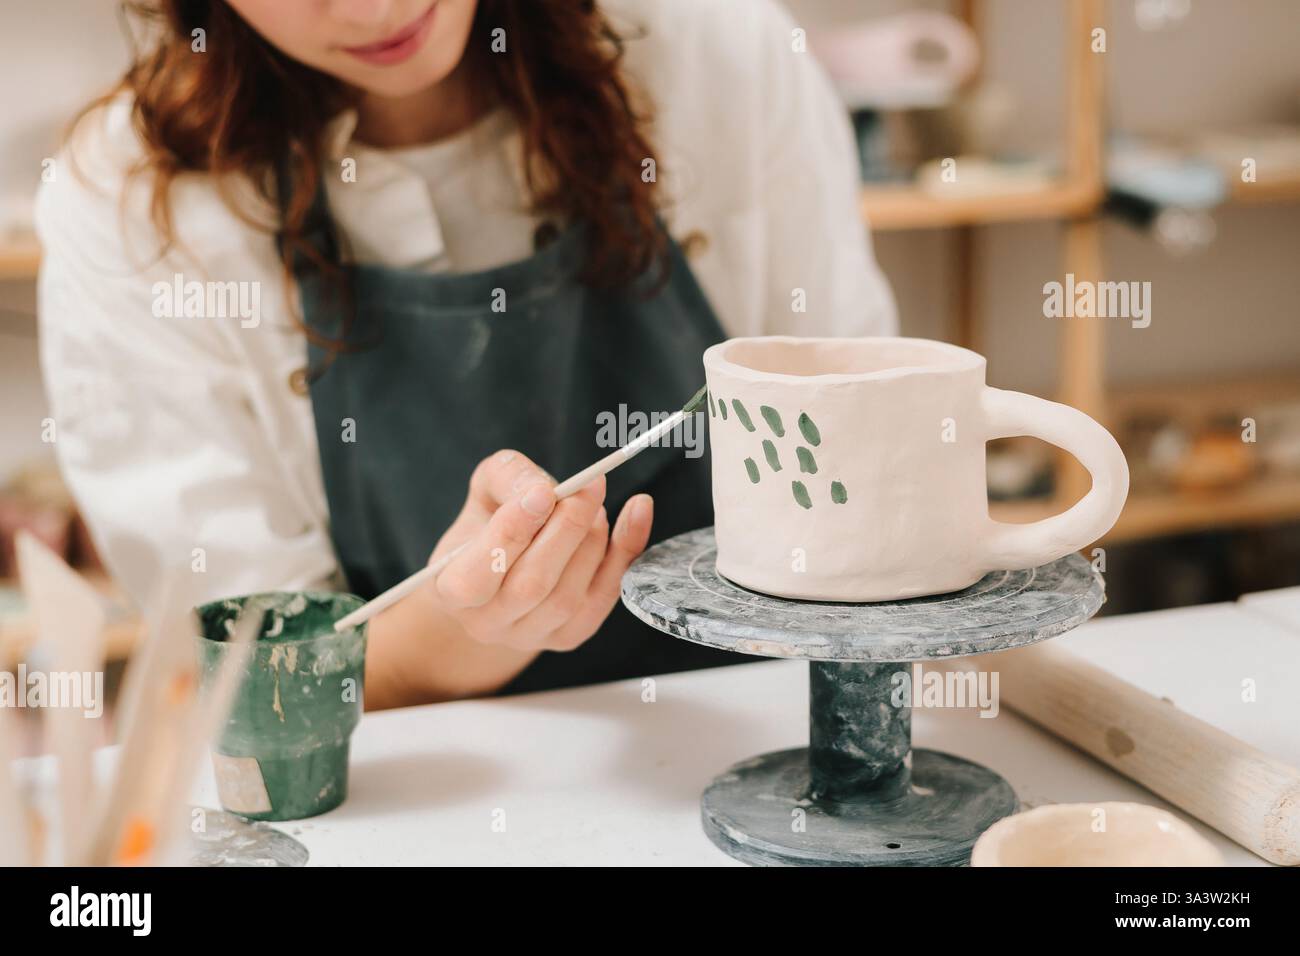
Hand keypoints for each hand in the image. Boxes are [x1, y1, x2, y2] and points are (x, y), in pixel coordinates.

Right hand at [427, 449, 653, 652]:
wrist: (503, 574)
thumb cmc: (490, 525)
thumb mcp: (487, 491)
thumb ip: (508, 478)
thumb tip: (543, 488)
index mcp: (452, 590)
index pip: (476, 575)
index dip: (511, 532)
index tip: (544, 491)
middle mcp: (488, 623)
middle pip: (532, 585)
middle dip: (566, 529)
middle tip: (589, 487)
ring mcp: (531, 636)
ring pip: (569, 595)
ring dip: (591, 540)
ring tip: (592, 503)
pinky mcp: (570, 636)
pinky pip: (604, 598)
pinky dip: (626, 553)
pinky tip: (637, 511)